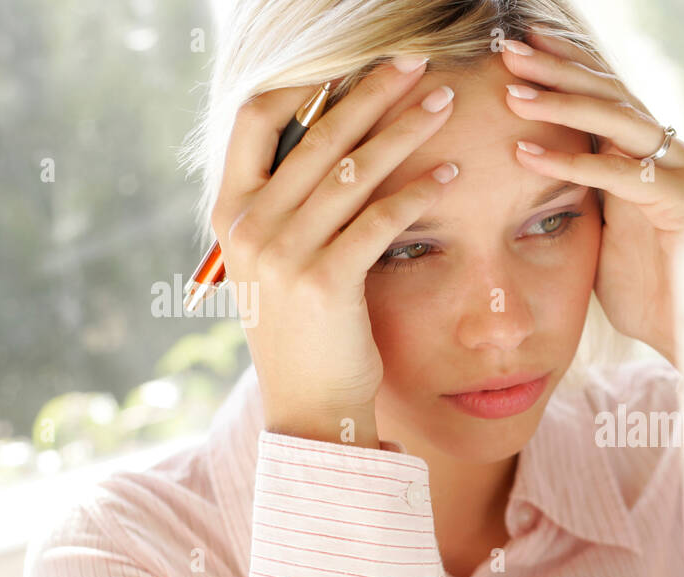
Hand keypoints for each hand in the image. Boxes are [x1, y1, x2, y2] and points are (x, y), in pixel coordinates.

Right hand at [210, 54, 457, 444]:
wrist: (310, 409)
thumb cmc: (307, 331)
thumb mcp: (280, 261)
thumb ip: (291, 205)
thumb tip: (329, 143)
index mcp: (231, 210)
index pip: (255, 116)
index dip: (305, 80)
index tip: (352, 59)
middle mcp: (249, 224)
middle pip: (317, 134)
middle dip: (371, 90)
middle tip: (416, 61)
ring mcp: (283, 253)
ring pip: (353, 170)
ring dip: (404, 129)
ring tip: (444, 102)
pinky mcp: (325, 282)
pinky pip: (380, 221)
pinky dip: (419, 192)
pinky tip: (452, 172)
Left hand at [500, 33, 683, 367]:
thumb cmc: (646, 288)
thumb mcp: (604, 226)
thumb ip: (584, 190)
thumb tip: (535, 162)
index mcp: (653, 154)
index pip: (608, 94)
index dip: (567, 66)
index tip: (521, 46)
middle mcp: (672, 153)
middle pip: (611, 95)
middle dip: (558, 70)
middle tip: (509, 50)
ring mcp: (682, 173)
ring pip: (618, 122)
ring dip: (561, 104)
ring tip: (513, 94)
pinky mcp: (682, 203)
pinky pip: (620, 175)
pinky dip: (572, 165)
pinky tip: (528, 155)